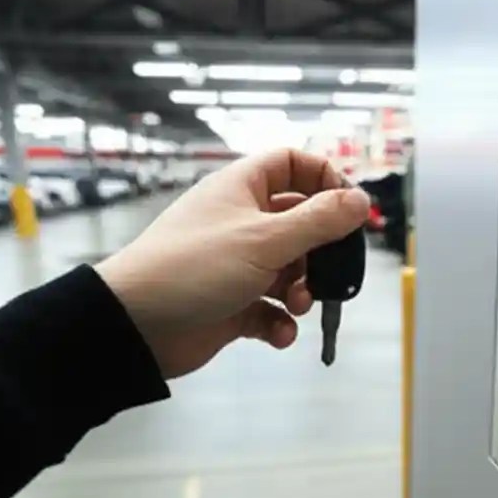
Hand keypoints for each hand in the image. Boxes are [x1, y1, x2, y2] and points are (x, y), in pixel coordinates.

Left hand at [95, 149, 369, 377]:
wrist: (135, 325)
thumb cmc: (194, 267)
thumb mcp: (265, 239)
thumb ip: (320, 221)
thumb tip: (362, 200)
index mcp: (242, 190)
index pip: (291, 164)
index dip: (324, 178)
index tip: (348, 208)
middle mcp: (240, 221)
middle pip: (300, 223)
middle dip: (320, 251)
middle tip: (331, 270)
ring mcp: (235, 264)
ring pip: (289, 270)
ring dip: (303, 291)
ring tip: (296, 306)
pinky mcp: (230, 303)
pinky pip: (270, 308)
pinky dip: (280, 322)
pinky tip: (279, 333)